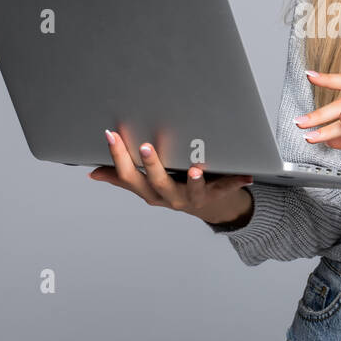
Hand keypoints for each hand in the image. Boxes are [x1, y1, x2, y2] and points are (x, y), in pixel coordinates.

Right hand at [89, 129, 254, 225]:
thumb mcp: (147, 184)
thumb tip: (94, 172)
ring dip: (193, 181)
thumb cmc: (173, 188)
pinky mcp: (214, 197)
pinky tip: (246, 176)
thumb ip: (122, 177)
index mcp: (148, 191)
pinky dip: (235, 182)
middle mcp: (167, 197)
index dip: (118, 156)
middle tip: (145, 146)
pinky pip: (225, 190)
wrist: (208, 206)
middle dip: (151, 165)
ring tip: (195, 170)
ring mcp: (191, 199)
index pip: (128, 175)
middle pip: (156, 183)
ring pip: (191, 191)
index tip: (111, 134)